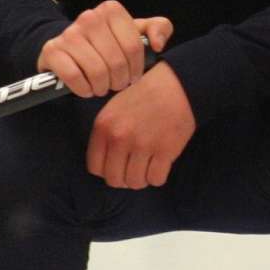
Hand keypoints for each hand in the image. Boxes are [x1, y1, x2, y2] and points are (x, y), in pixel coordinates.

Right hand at [36, 0, 172, 97]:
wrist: (69, 48)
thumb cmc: (108, 42)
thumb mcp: (135, 31)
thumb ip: (158, 29)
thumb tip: (157, 44)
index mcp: (111, 10)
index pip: (133, 47)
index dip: (136, 68)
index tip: (133, 75)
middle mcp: (89, 17)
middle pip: (116, 61)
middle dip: (119, 81)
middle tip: (116, 84)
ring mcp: (69, 33)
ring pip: (96, 71)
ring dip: (102, 87)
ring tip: (102, 87)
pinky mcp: (53, 50)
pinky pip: (73, 76)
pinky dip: (83, 88)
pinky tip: (86, 88)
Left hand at [86, 62, 195, 188]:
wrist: (175, 86)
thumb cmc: (143, 96)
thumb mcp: (112, 109)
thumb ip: (105, 134)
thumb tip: (104, 163)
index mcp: (103, 127)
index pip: (95, 167)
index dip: (105, 171)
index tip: (114, 167)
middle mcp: (119, 139)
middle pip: (114, 179)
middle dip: (122, 179)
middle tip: (131, 171)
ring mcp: (143, 146)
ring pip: (135, 182)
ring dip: (141, 179)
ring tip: (146, 167)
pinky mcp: (165, 151)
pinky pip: (156, 179)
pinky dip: (157, 177)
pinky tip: (159, 165)